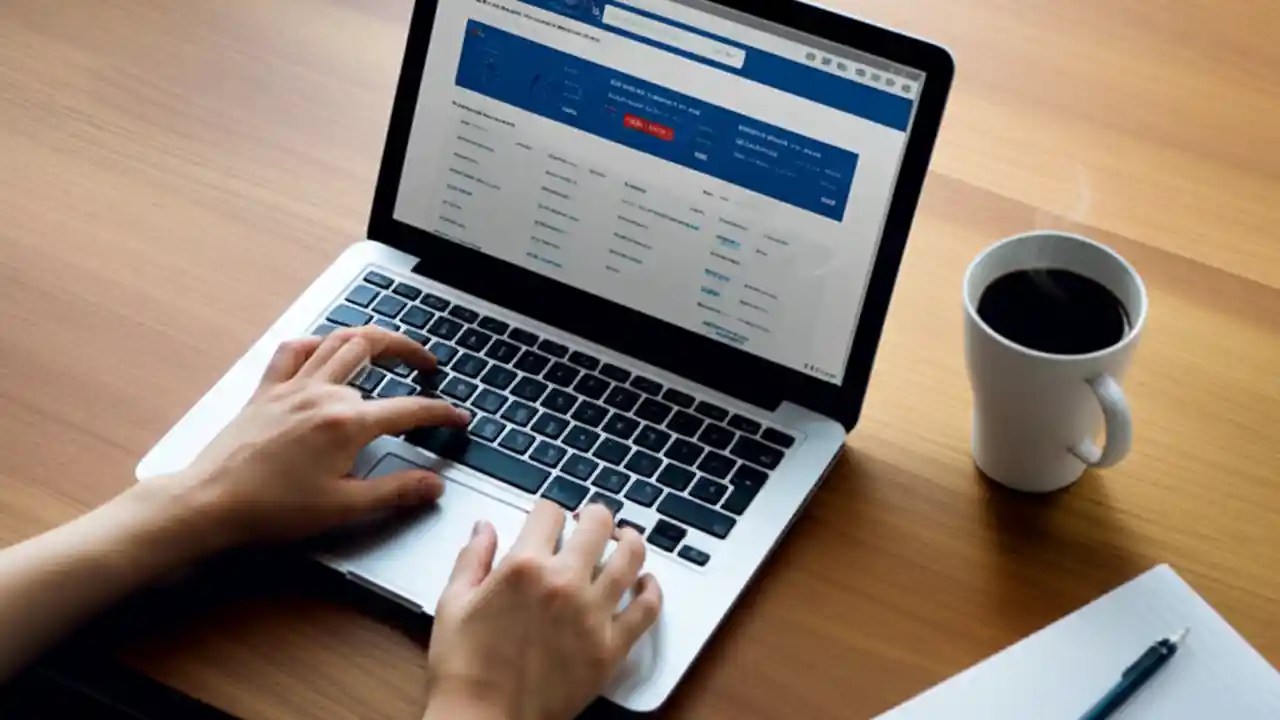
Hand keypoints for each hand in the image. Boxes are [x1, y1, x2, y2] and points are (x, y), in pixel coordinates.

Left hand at [167, 326, 470, 551]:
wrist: (210, 502)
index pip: (408, 409)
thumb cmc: (272, 508)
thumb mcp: (344, 507)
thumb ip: (395, 491)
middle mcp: (322, 394)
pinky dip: (315, 343)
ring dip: (369, 337)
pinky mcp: (267, 390)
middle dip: (408, 350)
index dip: (440, 412)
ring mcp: (292, 387)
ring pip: (337, 341)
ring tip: (388, 346)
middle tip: (428, 364)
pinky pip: (293, 351)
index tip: (458, 418)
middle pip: (373, 350)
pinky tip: (325, 351)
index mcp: (346, 423)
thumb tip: (433, 484)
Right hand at [423, 502, 661, 719]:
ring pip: (631, 557)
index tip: (549, 518)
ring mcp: (592, 615)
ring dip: (630, 541)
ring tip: (624, 540)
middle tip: (592, 521)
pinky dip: (652, 591)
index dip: (549, 511)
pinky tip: (646, 583)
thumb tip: (484, 527)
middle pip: (598, 524)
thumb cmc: (463, 668)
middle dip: (594, 515)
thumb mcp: (453, 603)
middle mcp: (564, 584)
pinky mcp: (610, 648)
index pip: (550, 513)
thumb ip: (472, 558)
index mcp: (524, 567)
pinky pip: (646, 610)